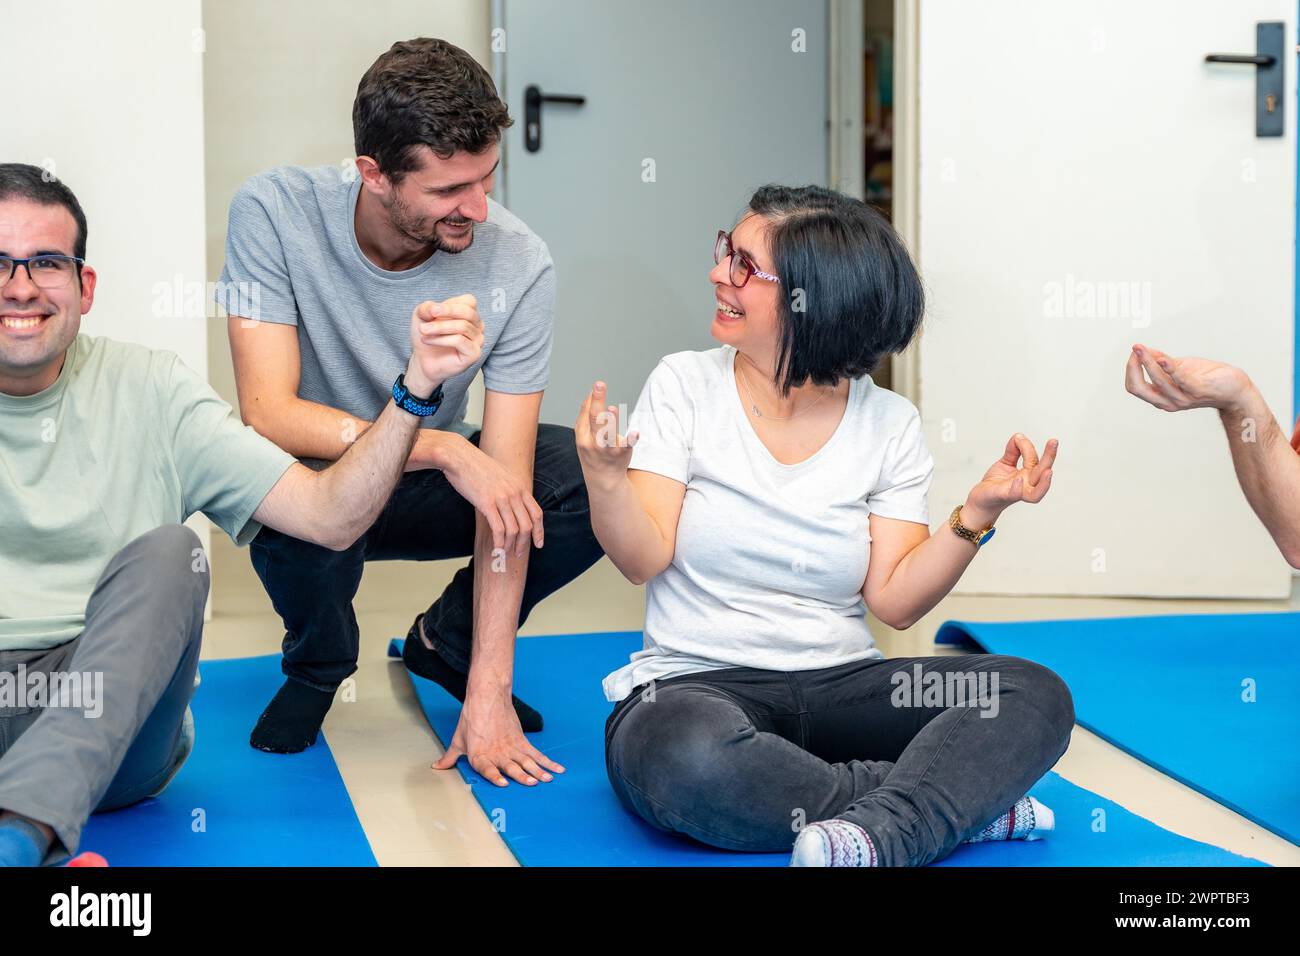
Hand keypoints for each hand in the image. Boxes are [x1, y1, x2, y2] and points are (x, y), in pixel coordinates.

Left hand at [406, 294, 484, 395]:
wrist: (424, 360)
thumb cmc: (428, 336)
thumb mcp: (422, 317)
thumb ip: (426, 308)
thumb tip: (434, 307)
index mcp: (469, 314)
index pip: (469, 301)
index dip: (450, 304)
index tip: (432, 310)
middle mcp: (477, 326)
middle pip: (468, 312)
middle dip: (446, 312)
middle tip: (428, 316)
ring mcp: (478, 340)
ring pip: (463, 326)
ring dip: (440, 327)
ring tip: (423, 331)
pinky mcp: (474, 354)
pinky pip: (460, 341)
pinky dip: (441, 339)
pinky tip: (428, 340)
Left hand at [432, 691, 563, 786]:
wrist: (487, 696)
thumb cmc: (471, 718)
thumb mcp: (457, 739)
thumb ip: (449, 757)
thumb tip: (437, 767)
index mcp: (480, 755)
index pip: (487, 769)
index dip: (495, 776)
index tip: (504, 783)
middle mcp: (497, 752)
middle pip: (512, 766)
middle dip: (523, 775)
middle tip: (533, 783)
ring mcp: (511, 746)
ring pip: (526, 761)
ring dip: (538, 771)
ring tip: (547, 779)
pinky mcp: (521, 740)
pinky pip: (536, 753)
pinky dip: (547, 761)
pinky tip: (555, 768)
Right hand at [442, 439, 543, 556]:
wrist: (459, 457)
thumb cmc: (476, 466)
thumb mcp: (501, 475)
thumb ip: (510, 489)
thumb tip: (511, 505)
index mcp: (520, 486)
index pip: (537, 513)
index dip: (539, 531)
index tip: (538, 544)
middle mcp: (514, 493)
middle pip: (527, 525)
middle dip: (525, 543)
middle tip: (519, 554)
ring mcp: (502, 498)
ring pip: (514, 529)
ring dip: (511, 545)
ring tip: (505, 554)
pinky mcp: (487, 503)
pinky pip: (499, 528)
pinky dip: (499, 542)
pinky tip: (496, 548)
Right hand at [575, 382, 637, 486]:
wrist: (603, 479)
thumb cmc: (593, 452)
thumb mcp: (583, 435)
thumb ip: (585, 415)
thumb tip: (591, 394)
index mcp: (582, 435)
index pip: (585, 415)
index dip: (591, 400)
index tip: (597, 385)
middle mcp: (593, 441)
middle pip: (594, 419)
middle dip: (596, 401)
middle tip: (599, 384)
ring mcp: (608, 448)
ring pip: (608, 433)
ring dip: (610, 421)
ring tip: (612, 409)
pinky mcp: (622, 452)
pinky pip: (626, 446)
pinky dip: (631, 439)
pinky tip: (636, 433)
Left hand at [964, 433, 1057, 527]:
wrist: (981, 498)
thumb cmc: (996, 482)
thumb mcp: (1005, 462)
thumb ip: (1013, 450)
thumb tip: (1019, 436)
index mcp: (1028, 474)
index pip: (1036, 460)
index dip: (1028, 447)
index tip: (1018, 438)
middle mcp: (1027, 484)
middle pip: (1043, 472)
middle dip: (1050, 456)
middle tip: (1054, 441)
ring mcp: (1017, 492)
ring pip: (1036, 492)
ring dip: (1044, 482)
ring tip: (1048, 470)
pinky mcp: (1004, 496)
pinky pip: (1014, 495)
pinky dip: (1018, 488)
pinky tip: (1019, 479)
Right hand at [1125, 343, 1251, 412]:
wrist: (1234, 390)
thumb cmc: (1207, 379)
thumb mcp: (1180, 368)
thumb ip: (1161, 361)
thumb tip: (1143, 350)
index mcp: (1161, 396)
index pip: (1134, 386)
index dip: (1130, 369)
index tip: (1135, 351)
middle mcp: (1168, 401)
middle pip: (1138, 388)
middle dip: (1132, 368)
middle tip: (1135, 351)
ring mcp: (1183, 398)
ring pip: (1157, 381)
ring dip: (1147, 363)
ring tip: (1141, 349)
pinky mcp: (1197, 390)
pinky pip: (1179, 379)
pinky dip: (1168, 368)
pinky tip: (1162, 358)